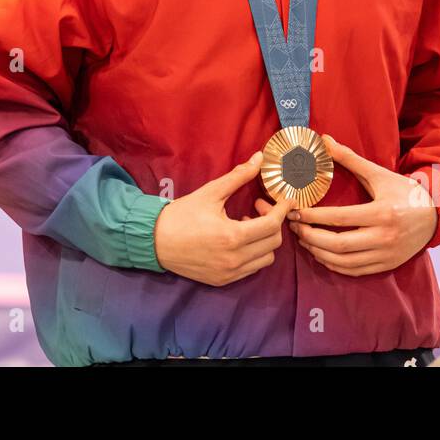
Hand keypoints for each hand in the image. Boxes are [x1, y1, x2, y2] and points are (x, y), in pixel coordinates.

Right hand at [154, 151, 295, 285]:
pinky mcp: (223, 281)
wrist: (155, 241)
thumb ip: (238, 176)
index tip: (284, 199)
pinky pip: (252, 269)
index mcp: (233, 236)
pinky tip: (240, 239)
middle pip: (273, 243)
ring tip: (248, 224)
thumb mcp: (210, 193)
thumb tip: (259, 158)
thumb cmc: (182, 214)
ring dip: (265, 240)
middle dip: (273, 222)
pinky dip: (254, 254)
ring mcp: (229, 273)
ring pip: (266, 259)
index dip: (281, 210)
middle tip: (259, 207)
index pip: (272, 225)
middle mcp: (235, 259)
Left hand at [271, 134, 437, 275]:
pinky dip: (333, 265)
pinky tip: (321, 253)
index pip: (339, 218)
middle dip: (310, 237)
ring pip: (344, 262)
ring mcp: (385, 255)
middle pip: (338, 244)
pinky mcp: (386, 265)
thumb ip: (350, 159)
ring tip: (303, 239)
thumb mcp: (379, 174)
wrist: (435, 216)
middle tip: (294, 227)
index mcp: (381, 213)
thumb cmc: (405, 193)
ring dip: (318, 252)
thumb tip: (325, 140)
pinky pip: (354, 271)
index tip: (295, 211)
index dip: (312, 217)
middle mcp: (383, 237)